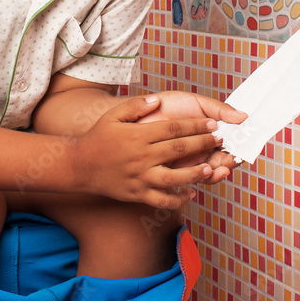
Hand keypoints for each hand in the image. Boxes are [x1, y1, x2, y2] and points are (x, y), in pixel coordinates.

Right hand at [70, 95, 226, 209]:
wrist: (79, 166)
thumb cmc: (98, 138)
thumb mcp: (113, 116)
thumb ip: (135, 106)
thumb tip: (157, 101)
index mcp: (138, 135)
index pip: (173, 128)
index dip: (195, 126)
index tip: (212, 124)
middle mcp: (142, 156)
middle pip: (179, 149)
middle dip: (203, 144)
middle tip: (220, 141)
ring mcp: (140, 177)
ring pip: (174, 178)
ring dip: (196, 173)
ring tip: (212, 168)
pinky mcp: (137, 194)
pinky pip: (162, 199)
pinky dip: (178, 198)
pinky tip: (191, 192)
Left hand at [136, 91, 246, 182]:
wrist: (140, 112)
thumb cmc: (169, 105)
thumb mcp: (197, 103)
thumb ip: (219, 110)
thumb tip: (243, 116)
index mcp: (210, 134)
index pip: (232, 144)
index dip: (241, 146)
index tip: (247, 145)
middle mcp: (202, 150)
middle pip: (224, 161)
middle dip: (231, 162)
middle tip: (234, 159)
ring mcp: (190, 162)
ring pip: (210, 172)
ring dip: (220, 172)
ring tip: (222, 167)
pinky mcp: (176, 171)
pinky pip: (193, 179)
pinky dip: (203, 178)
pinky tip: (207, 172)